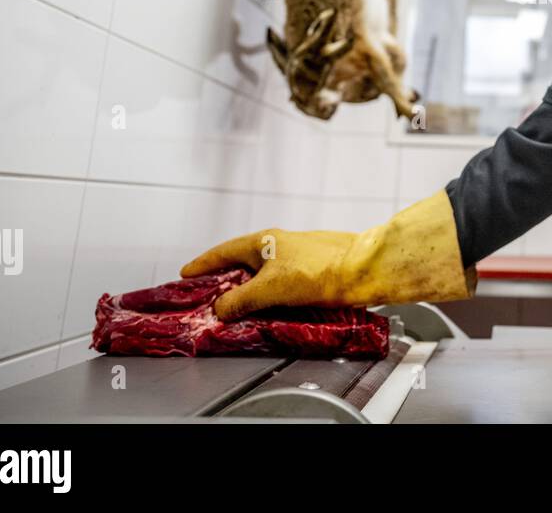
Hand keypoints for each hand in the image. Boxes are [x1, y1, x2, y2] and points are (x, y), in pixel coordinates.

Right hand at [180, 190, 476, 319]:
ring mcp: (297, 257)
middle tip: (205, 297)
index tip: (185, 274)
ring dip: (246, 291)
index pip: (223, 252)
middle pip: (242, 263)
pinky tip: (268, 309)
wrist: (366, 270)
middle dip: (223, 280)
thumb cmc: (321, 271)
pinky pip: (280, 284)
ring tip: (234, 310)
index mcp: (264, 241)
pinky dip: (267, 295)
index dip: (203, 264)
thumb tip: (219, 309)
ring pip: (262, 274)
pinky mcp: (312, 271)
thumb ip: (241, 299)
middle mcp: (279, 245)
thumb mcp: (272, 287)